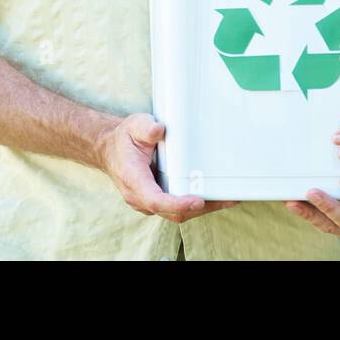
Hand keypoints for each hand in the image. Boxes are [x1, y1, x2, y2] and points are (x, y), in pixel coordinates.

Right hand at [97, 112, 239, 223]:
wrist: (111, 149)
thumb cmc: (124, 139)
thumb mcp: (134, 125)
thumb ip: (145, 127)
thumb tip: (159, 130)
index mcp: (134, 179)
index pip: (156, 200)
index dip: (177, 203)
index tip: (197, 201)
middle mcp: (140, 196)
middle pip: (172, 212)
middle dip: (200, 209)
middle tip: (226, 200)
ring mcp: (148, 201)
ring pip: (176, 214)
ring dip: (202, 209)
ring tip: (228, 200)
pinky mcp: (157, 200)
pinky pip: (176, 209)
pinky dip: (195, 206)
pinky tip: (214, 197)